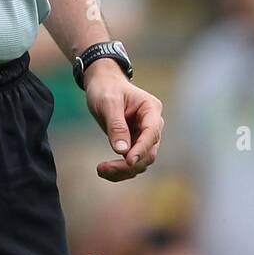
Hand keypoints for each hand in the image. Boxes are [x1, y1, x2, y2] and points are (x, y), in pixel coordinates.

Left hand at [85, 61, 163, 180]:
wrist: (102, 84)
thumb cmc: (106, 88)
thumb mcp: (109, 102)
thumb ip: (116, 126)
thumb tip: (122, 152)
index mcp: (151, 109)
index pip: (151, 133)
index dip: (141, 149)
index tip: (128, 161)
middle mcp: (152, 124)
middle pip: (148, 152)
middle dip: (128, 165)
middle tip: (104, 169)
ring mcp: (144, 136)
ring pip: (141, 162)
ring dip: (123, 170)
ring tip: (101, 170)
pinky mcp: (135, 144)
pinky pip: (132, 162)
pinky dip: (120, 169)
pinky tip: (104, 171)